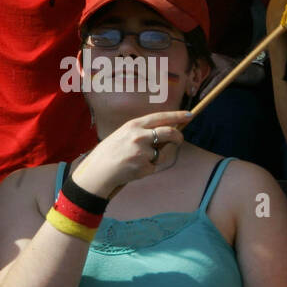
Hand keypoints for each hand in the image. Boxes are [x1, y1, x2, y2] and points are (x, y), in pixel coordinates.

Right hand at [70, 110, 190, 198]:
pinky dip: (147, 169)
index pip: (161, 117)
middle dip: (178, 136)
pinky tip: (133, 169)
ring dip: (156, 157)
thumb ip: (141, 132)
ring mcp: (143, 152)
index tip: (188, 115)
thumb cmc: (110, 153)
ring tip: (137, 160)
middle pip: (169, 133)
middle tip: (180, 139)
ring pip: (161, 153)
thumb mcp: (123, 134)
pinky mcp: (144, 166)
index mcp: (134, 125)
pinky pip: (153, 167)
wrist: (98, 171)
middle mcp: (140, 136)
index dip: (177, 116)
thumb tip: (164, 133)